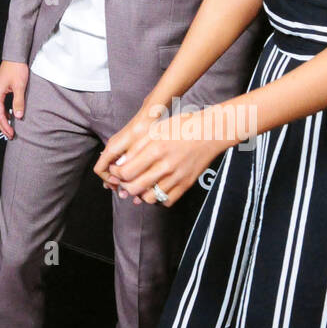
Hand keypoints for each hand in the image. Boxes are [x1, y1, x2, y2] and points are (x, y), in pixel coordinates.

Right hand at [0, 60, 28, 138]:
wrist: (15, 56)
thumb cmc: (17, 69)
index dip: (5, 125)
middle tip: (10, 135)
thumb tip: (18, 117)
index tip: (11, 134)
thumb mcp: (20, 86)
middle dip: (2, 126)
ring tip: (9, 128)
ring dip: (1, 120)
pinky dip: (2, 113)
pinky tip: (10, 116)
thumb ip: (18, 102)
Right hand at [94, 105, 166, 193]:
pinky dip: (124, 172)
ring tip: (130, 188)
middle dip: (114, 183)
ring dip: (120, 179)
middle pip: (106, 171)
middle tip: (124, 193)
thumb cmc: (144, 130)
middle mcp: (111, 149)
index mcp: (111, 149)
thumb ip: (126, 162)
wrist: (149, 116)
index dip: (108, 180)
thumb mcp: (136, 148)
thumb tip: (118, 177)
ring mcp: (117, 148)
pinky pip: (119, 162)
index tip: (119, 186)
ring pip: (113, 167)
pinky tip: (135, 178)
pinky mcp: (124, 148)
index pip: (100, 170)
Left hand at [98, 109, 225, 207]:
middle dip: (124, 186)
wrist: (211, 132)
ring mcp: (177, 177)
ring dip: (140, 194)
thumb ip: (137, 147)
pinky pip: (166, 201)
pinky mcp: (186, 184)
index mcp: (155, 150)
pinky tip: (156, 187)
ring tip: (140, 184)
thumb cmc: (184, 126)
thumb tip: (121, 162)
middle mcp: (165, 166)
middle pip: (134, 188)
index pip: (126, 172)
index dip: (116, 173)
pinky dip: (158, 198)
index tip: (115, 170)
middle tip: (124, 179)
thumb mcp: (156, 129)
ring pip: (149, 198)